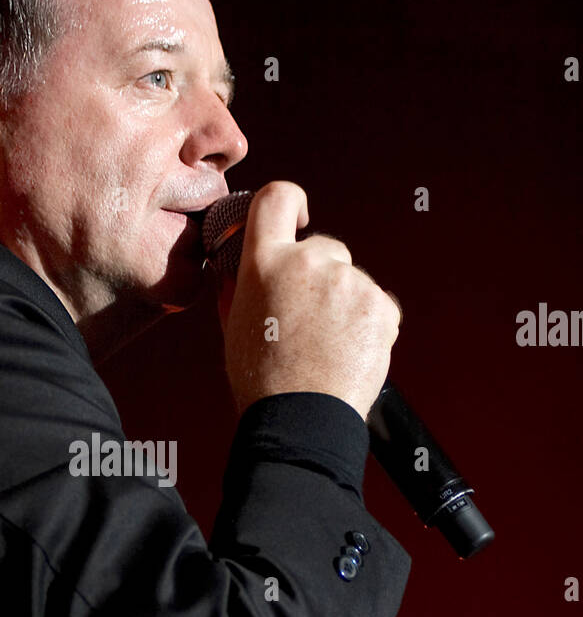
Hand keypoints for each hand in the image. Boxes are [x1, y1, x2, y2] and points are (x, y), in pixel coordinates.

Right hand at [218, 181, 400, 421]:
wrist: (301, 420)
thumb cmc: (263, 381)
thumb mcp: (234, 324)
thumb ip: (240, 284)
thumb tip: (242, 267)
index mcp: (265, 263)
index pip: (277, 197)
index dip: (291, 203)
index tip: (298, 218)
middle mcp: (309, 262)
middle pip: (323, 248)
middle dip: (318, 277)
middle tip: (306, 321)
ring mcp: (350, 283)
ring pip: (351, 281)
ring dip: (342, 304)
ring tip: (325, 346)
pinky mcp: (382, 306)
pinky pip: (377, 304)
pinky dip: (366, 324)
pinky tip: (347, 351)